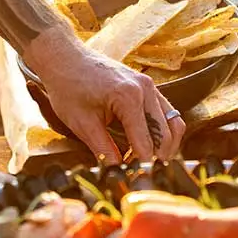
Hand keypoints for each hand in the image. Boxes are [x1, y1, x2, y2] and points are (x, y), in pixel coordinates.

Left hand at [27, 26, 182, 161]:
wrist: (64, 58)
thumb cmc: (68, 87)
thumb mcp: (81, 123)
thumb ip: (102, 149)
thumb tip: (117, 172)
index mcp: (128, 97)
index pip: (145, 142)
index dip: (141, 165)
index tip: (136, 179)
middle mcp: (145, 89)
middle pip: (165, 135)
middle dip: (157, 158)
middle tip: (144, 174)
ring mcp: (149, 85)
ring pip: (173, 123)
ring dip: (166, 145)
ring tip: (150, 162)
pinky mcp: (148, 86)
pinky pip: (167, 112)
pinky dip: (163, 130)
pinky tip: (149, 144)